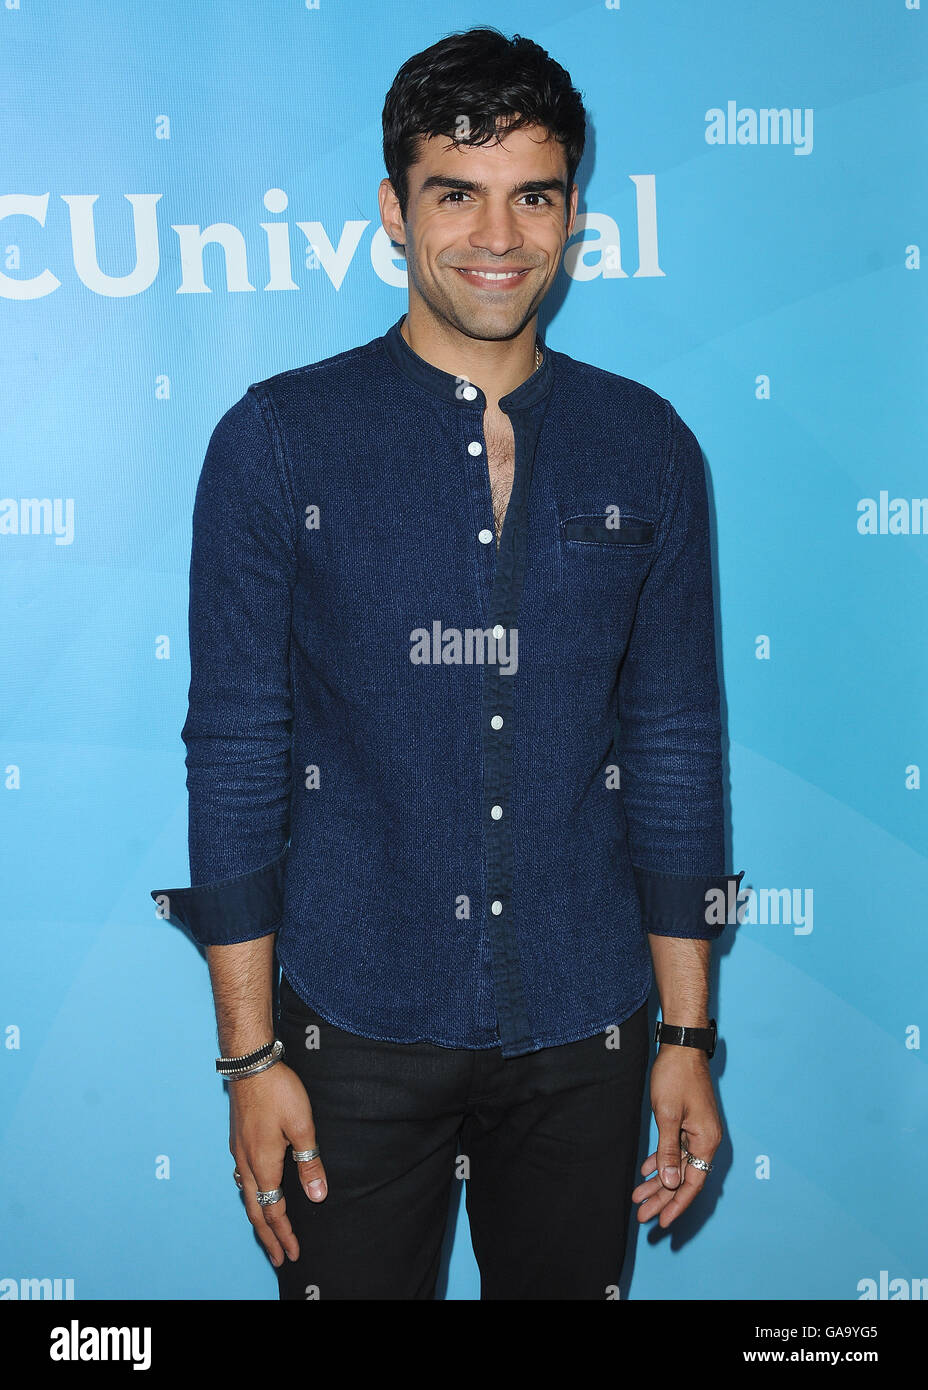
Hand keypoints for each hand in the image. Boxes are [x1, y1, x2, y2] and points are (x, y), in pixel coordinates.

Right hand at [229, 1061, 327, 1266]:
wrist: (250, 1064)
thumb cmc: (278, 1091)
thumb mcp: (302, 1126)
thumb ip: (309, 1162)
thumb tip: (317, 1195)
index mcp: (264, 1165)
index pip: (274, 1211)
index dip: (284, 1234)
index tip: (293, 1254)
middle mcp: (247, 1163)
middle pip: (255, 1211)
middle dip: (267, 1237)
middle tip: (277, 1257)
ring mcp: (239, 1151)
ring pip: (247, 1195)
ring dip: (258, 1217)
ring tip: (267, 1231)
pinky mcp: (237, 1140)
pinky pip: (243, 1178)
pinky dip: (251, 1195)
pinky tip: (256, 1191)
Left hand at [632, 1046, 720, 1227]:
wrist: (682, 1047)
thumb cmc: (676, 1077)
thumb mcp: (667, 1116)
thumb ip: (668, 1151)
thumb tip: (670, 1183)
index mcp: (706, 1141)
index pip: (693, 1182)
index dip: (676, 1204)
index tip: (661, 1221)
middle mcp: (705, 1139)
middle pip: (684, 1177)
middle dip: (662, 1198)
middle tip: (642, 1216)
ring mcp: (697, 1131)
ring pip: (678, 1165)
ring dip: (659, 1181)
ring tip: (638, 1196)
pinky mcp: (688, 1122)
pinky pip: (676, 1149)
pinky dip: (661, 1159)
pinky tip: (646, 1170)